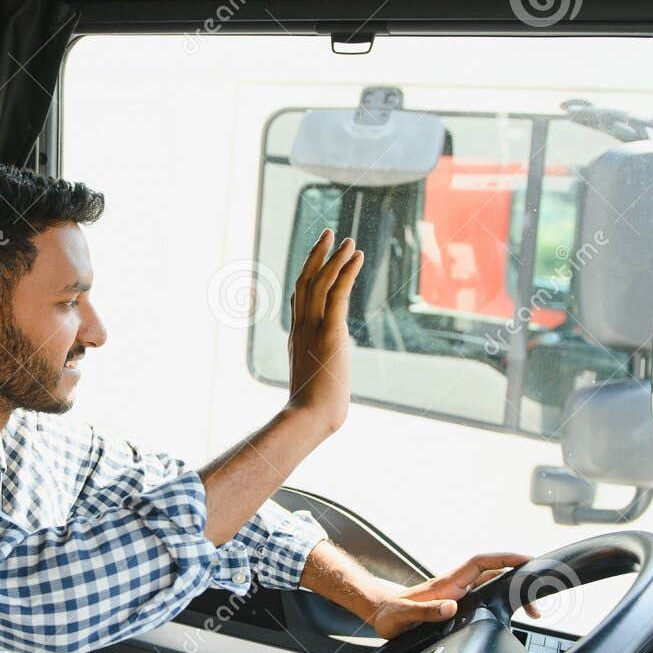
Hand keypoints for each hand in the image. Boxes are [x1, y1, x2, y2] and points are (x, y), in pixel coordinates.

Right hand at [286, 229, 362, 435]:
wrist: (309, 418)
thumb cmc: (313, 412)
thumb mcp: (315, 387)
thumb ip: (320, 377)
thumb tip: (328, 387)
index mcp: (296, 339)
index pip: (299, 299)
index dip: (308, 274)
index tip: (318, 258)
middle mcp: (300, 328)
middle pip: (304, 281)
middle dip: (316, 255)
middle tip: (329, 234)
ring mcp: (312, 329)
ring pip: (320, 282)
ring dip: (335, 258)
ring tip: (349, 241)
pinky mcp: (330, 332)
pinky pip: (337, 294)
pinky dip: (346, 272)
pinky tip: (357, 257)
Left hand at [367, 551, 530, 639]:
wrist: (379, 613)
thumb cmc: (388, 615)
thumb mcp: (402, 616)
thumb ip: (425, 611)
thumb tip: (451, 606)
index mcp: (446, 585)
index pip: (481, 563)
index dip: (504, 558)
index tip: (527, 559)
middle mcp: (455, 586)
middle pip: (494, 573)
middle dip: (518, 578)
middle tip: (537, 600)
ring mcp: (457, 593)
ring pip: (492, 584)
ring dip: (512, 590)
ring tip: (532, 609)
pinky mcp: (456, 602)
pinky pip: (484, 594)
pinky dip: (501, 598)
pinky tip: (511, 609)